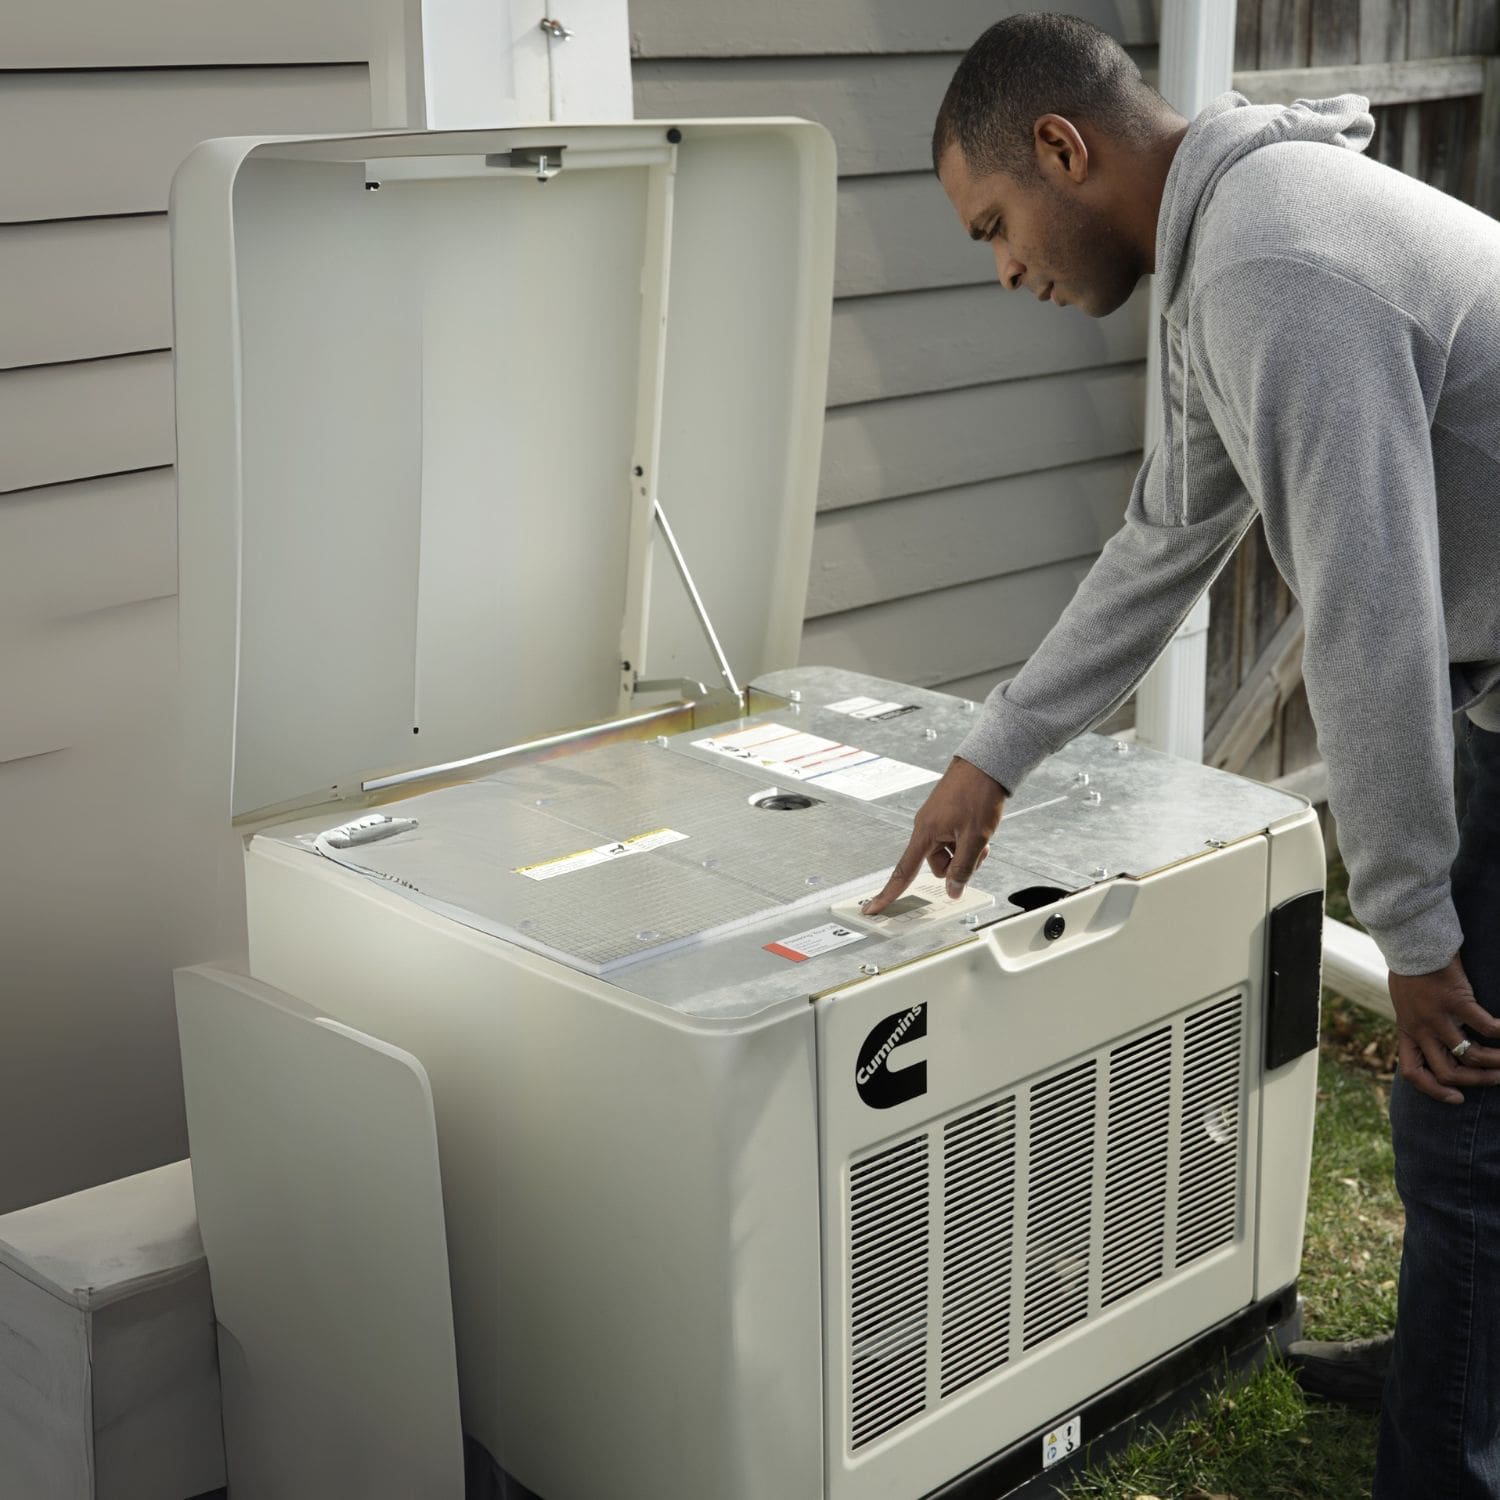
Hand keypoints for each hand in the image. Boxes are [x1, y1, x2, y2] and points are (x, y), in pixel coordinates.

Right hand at [862, 757, 1005, 915]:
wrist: (985, 765)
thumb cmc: (978, 794)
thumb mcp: (976, 837)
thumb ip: (964, 868)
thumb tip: (953, 891)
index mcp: (925, 833)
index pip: (903, 871)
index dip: (888, 893)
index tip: (874, 907)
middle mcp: (926, 828)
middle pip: (937, 865)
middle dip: (958, 864)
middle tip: (978, 849)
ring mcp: (936, 822)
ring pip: (949, 854)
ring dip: (965, 851)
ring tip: (981, 835)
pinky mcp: (945, 817)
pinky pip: (953, 840)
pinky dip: (966, 841)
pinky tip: (979, 829)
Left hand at [1389, 956, 1499, 1103]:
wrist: (1411, 944)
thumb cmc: (1411, 972)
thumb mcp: (1406, 1004)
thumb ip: (1419, 1023)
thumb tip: (1438, 1042)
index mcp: (1407, 1031)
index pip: (1412, 1073)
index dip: (1433, 1091)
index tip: (1456, 1097)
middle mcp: (1419, 1028)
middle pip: (1448, 1072)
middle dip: (1476, 1081)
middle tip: (1496, 1078)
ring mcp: (1436, 1016)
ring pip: (1470, 1054)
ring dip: (1496, 1062)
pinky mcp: (1455, 1000)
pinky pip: (1486, 1027)